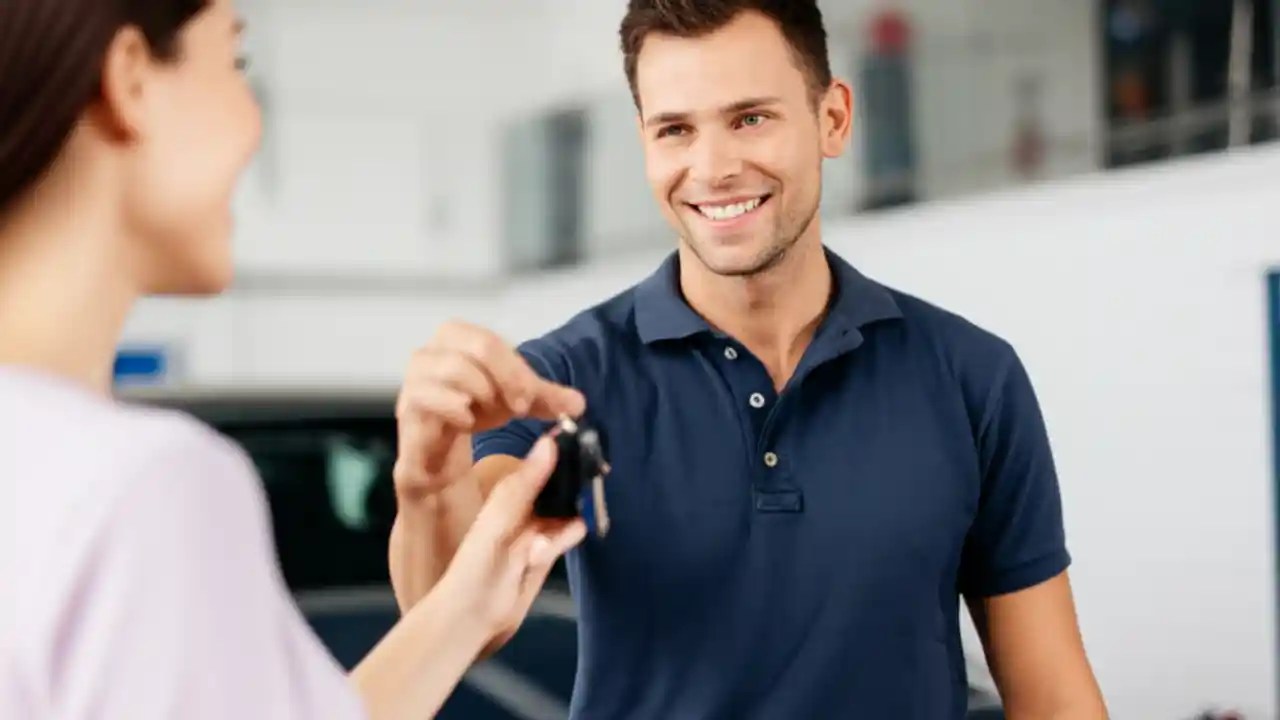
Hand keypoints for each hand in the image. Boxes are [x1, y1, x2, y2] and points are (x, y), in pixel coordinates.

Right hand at [393, 320, 584, 499]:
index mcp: (458, 338)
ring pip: (451, 367)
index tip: (529, 399)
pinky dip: (454, 407)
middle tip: (518, 405)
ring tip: (485, 413)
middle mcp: (431, 351)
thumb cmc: (474, 412)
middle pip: (475, 345)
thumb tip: (578, 404)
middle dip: (505, 376)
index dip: (513, 368)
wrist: (440, 452)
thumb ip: (545, 399)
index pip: (490, 340)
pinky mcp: (407, 406)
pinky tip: (466, 421)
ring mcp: (414, 378)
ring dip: (480, 391)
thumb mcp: (515, 402)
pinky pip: (426, 395)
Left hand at [437, 435, 586, 640]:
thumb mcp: (498, 519)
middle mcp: (522, 505)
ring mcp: (536, 529)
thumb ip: (524, 485)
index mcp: (505, 492)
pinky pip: (568, 534)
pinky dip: (566, 536)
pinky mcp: (547, 552)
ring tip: (561, 523)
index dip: (557, 448)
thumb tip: (550, 441)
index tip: (581, 434)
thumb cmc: (475, 564)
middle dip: (573, 480)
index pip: (536, 461)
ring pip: (566, 507)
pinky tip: (551, 548)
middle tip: (594, 475)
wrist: (472, 617)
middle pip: (557, 482)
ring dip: (569, 514)